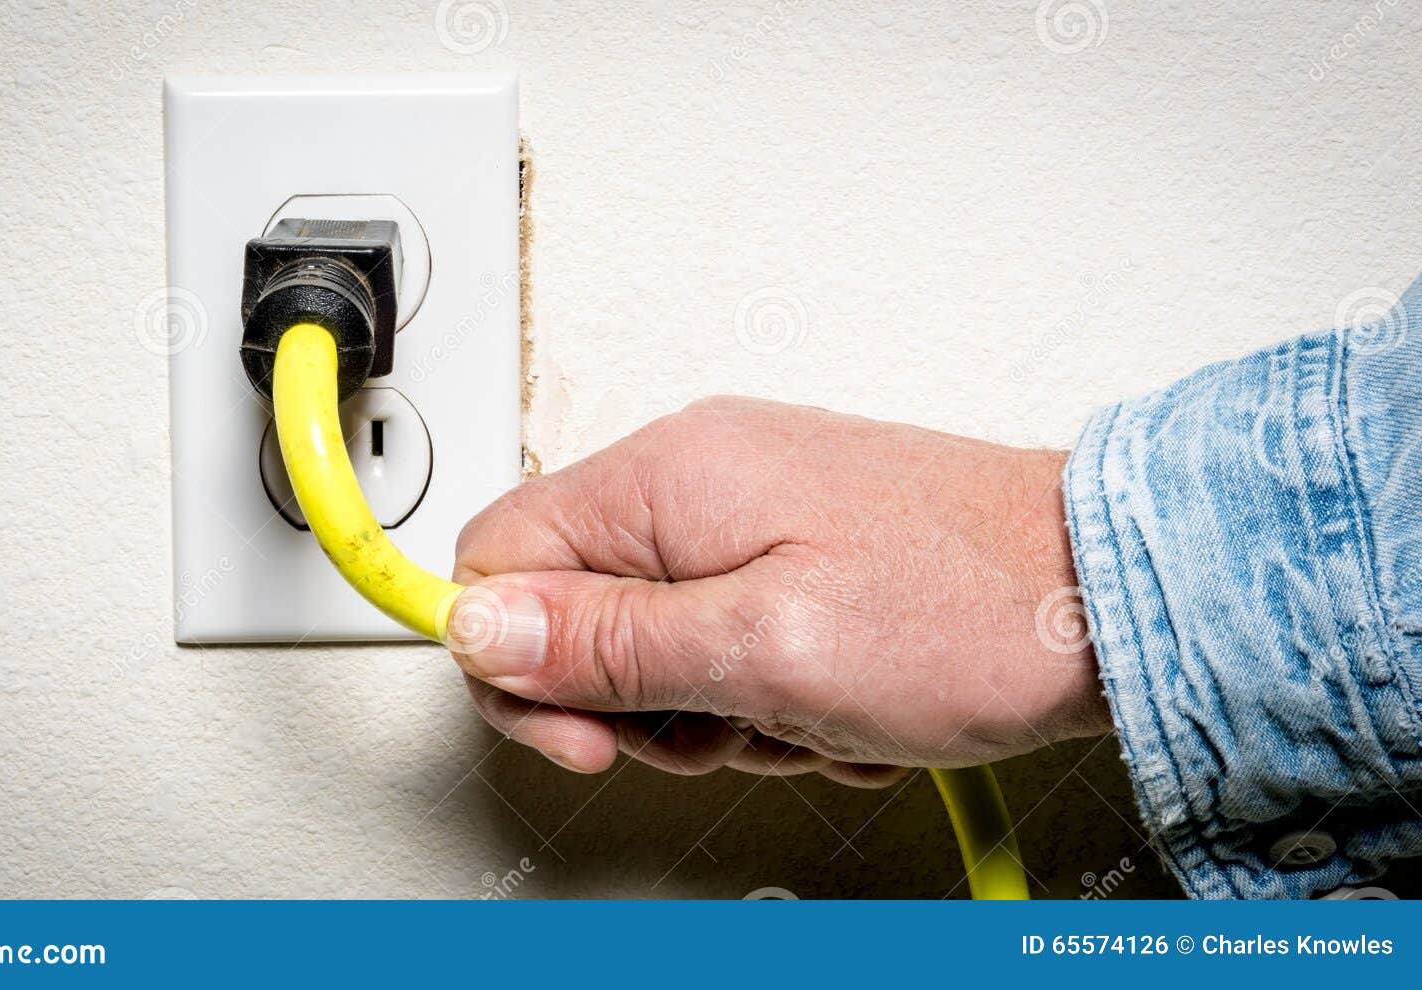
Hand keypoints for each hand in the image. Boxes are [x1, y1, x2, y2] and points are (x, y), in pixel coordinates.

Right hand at [446, 396, 1109, 786]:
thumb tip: (477, 626)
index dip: (517, 663)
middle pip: (576, 612)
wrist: (1107, 594)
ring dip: (718, 707)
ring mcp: (747, 509)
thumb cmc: (967, 609)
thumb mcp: (761, 648)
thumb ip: (605, 640)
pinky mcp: (793, 546)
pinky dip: (769, 690)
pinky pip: (726, 639)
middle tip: (727, 723)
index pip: (497, 560)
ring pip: (656, 643)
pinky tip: (838, 698)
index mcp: (664, 478)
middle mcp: (694, 475)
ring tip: (807, 709)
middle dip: (642, 703)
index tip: (584, 731)